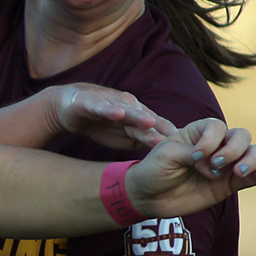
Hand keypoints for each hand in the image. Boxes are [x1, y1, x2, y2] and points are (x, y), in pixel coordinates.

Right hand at [42, 83, 173, 150]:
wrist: (70, 107)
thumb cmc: (101, 122)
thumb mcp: (124, 135)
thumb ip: (143, 140)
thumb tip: (167, 154)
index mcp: (138, 115)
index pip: (157, 127)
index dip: (170, 136)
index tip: (185, 145)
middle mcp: (128, 106)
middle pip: (145, 119)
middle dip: (158, 128)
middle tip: (174, 138)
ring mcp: (110, 103)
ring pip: (126, 110)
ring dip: (137, 116)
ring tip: (149, 123)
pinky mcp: (91, 102)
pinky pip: (102, 107)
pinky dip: (110, 110)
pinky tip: (118, 114)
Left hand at [124, 118, 255, 218]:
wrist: (148, 196)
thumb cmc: (154, 169)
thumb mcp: (168, 155)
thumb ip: (194, 155)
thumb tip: (218, 169)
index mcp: (199, 133)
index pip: (217, 127)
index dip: (211, 140)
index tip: (194, 156)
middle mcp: (215, 146)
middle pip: (241, 136)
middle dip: (234, 149)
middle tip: (216, 165)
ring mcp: (224, 166)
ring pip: (250, 154)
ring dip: (250, 160)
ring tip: (238, 172)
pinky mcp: (227, 185)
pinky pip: (249, 179)